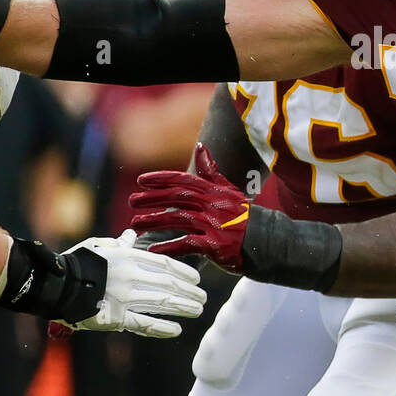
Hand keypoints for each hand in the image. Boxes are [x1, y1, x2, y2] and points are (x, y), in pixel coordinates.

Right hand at [51, 229, 206, 337]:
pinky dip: (162, 327)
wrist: (53, 285)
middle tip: (203, 297)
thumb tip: (131, 237)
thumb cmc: (75, 263)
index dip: (183, 272)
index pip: (164, 264)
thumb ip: (119, 244)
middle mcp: (130, 277)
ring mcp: (124, 298)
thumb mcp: (98, 246)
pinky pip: (144, 324)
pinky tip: (176, 329)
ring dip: (183, 307)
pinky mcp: (115, 318)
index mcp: (128, 257)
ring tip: (197, 310)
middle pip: (168, 284)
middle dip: (188, 292)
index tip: (196, 279)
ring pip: (162, 303)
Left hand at [127, 143, 248, 269]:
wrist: (264, 239)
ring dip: (154, 221)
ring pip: (178, 219)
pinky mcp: (215, 245)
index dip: (162, 179)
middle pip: (177, 198)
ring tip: (135, 224)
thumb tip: (200, 146)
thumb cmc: (242, 215)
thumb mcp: (228, 189)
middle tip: (132, 201)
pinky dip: (169, 247)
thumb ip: (210, 171)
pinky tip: (153, 248)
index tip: (141, 180)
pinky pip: (187, 244)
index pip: (184, 180)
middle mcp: (212, 205)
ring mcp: (214, 224)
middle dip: (152, 198)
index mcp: (214, 191)